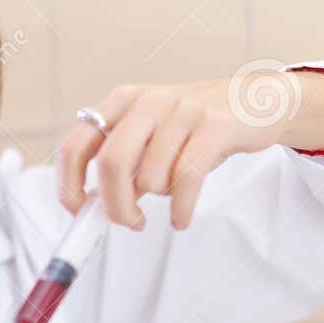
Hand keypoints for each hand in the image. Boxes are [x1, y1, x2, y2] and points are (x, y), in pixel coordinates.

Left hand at [54, 71, 323, 230]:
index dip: (69, 185)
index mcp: (122, 101)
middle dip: (114, 206)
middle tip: (129, 221)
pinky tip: (181, 217)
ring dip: (159, 200)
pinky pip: (186, 180)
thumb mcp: (152, 133)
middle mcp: (147, 101)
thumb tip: (91, 205)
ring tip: (172, 197)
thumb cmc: (194, 126)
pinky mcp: (214, 126)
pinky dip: (181, 209)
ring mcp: (182, 111)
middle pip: (111, 163)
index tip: (80, 212)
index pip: (75, 144)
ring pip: (151, 177)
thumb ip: (122, 161)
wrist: (254, 101)